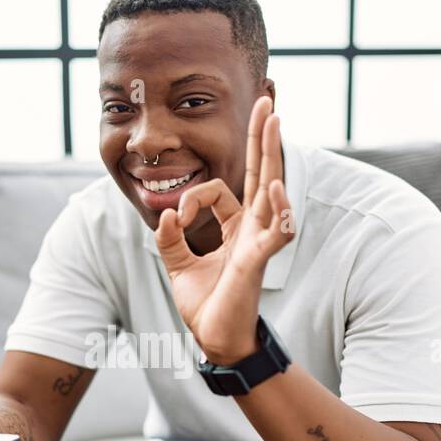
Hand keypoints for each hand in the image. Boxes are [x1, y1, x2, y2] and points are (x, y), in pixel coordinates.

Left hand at [153, 95, 294, 364]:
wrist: (215, 340)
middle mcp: (251, 228)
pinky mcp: (258, 260)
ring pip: (270, 190)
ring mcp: (258, 242)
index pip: (216, 191)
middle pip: (260, 173)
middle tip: (266, 100)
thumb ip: (168, 238)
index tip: (174, 219)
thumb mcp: (177, 265)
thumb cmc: (206, 305)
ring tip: (275, 122)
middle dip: (261, 137)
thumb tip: (164, 213)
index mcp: (234, 227)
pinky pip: (274, 230)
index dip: (191, 198)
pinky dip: (277, 210)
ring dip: (272, 155)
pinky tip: (275, 186)